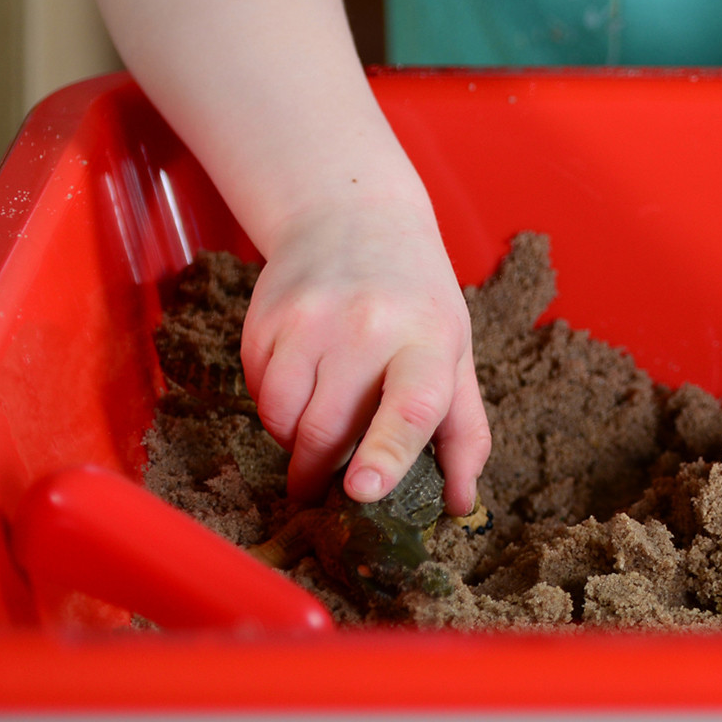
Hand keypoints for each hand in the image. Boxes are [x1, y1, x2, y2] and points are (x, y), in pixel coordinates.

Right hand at [238, 197, 490, 514]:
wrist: (354, 216)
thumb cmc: (416, 299)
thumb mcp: (455, 353)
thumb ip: (463, 431)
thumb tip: (462, 506)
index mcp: (429, 340)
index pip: (412, 406)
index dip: (387, 454)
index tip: (363, 494)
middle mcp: (368, 327)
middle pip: (330, 429)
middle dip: (322, 475)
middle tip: (327, 491)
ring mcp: (310, 321)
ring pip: (284, 420)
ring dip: (296, 444)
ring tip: (318, 430)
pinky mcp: (265, 320)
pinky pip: (258, 393)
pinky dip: (275, 410)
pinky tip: (298, 389)